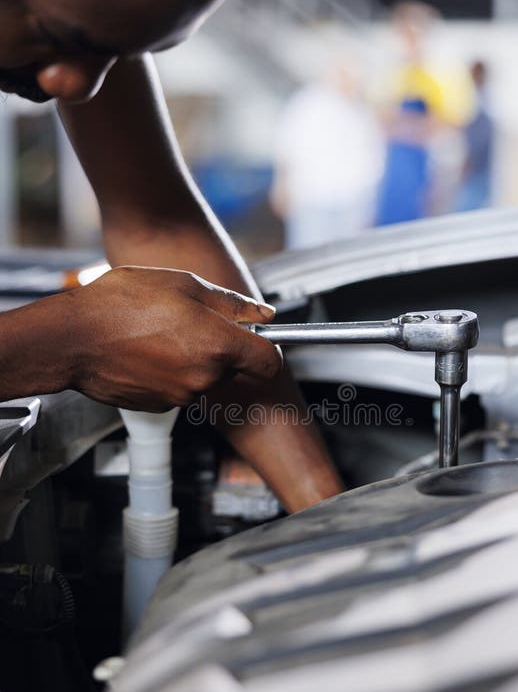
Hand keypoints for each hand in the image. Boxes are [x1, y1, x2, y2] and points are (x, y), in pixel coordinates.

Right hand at [65, 266, 281, 410]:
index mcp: (218, 345)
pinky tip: (146, 350)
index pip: (270, 363)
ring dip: (193, 357)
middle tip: (190, 320)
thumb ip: (231, 304)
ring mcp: (182, 396)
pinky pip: (179, 387)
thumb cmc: (121, 304)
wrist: (72, 338)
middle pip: (234, 367)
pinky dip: (171, 371)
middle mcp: (205, 377)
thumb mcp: (183, 284)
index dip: (269, 348)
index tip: (260, 338)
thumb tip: (263, 314)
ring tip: (159, 332)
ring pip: (205, 376)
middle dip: (222, 346)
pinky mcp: (160, 406)